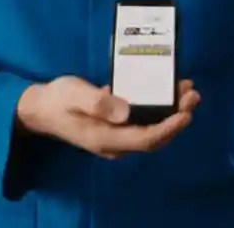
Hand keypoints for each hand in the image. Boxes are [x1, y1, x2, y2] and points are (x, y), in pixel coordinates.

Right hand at [16, 76, 199, 158]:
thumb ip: (98, 102)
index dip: (169, 127)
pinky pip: (142, 121)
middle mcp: (114, 142)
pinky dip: (158, 108)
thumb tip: (125, 111)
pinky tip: (167, 90)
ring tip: (187, 90)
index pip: (146, 138)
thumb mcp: (74, 94)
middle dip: (177, 118)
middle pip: (153, 136)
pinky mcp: (115, 127)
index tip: (187, 112)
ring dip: (171, 112)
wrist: (40, 108)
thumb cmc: (57, 99)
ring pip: (150, 128)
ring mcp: (115, 136)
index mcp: (105, 138)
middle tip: (193, 95)